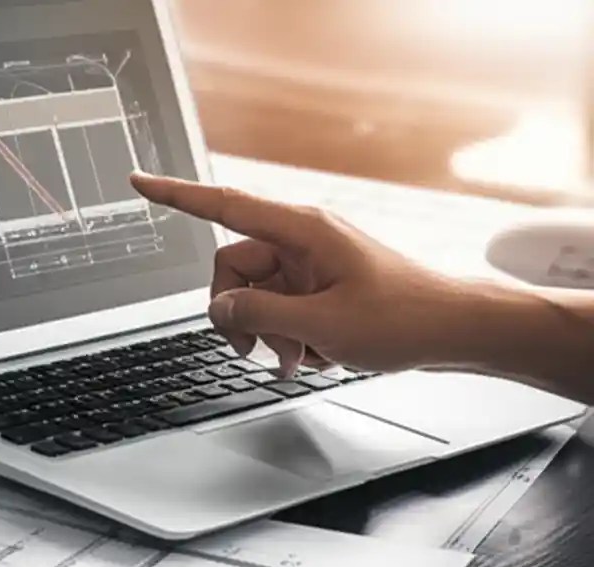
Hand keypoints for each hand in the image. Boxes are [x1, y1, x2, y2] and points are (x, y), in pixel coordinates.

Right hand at [131, 171, 469, 376]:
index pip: (224, 206)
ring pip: (252, 295)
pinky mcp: (317, 286)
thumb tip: (219, 309)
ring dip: (266, 332)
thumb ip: (259, 313)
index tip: (139, 181)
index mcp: (301, 230)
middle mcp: (300, 241)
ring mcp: (308, 264)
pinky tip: (317, 353)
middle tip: (261, 352)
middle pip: (231, 270)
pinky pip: (277, 308)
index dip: (177, 195)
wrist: (454, 331)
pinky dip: (287, 336)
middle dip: (238, 315)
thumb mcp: (322, 323)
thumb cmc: (404, 317)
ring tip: (298, 358)